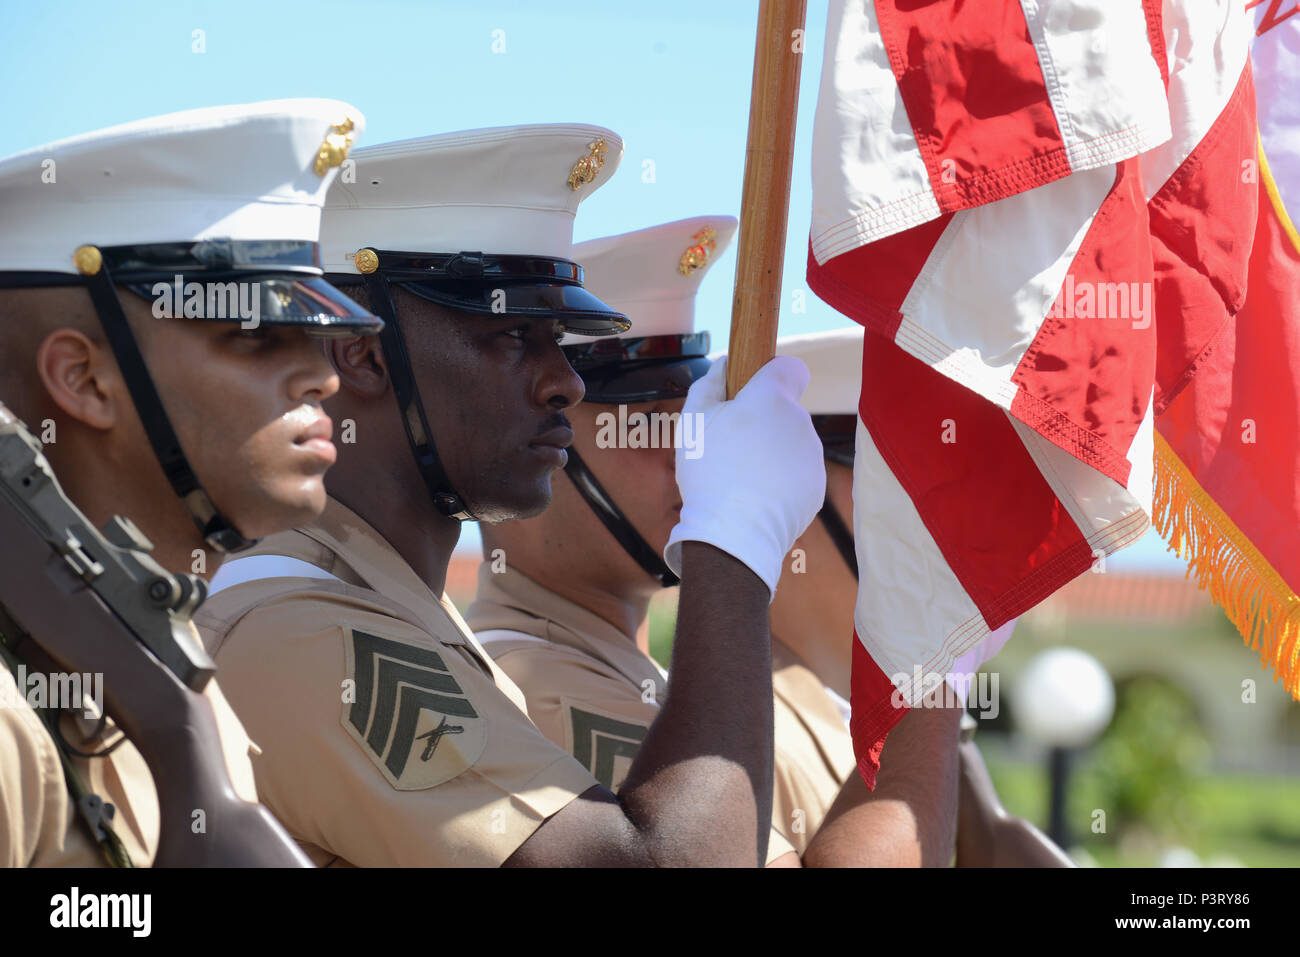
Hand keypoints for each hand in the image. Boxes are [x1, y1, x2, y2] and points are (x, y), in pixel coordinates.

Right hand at [665, 355, 825, 598]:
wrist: (733, 534)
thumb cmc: (709, 472)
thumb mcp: (694, 420)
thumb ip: (710, 384)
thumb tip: (724, 364)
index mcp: (772, 397)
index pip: (789, 368)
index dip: (770, 378)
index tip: (751, 396)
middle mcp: (800, 421)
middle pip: (784, 411)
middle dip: (763, 423)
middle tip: (732, 449)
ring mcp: (812, 455)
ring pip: (790, 444)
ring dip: (771, 454)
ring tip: (742, 479)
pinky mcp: (816, 487)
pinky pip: (797, 474)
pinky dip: (781, 482)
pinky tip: (757, 498)